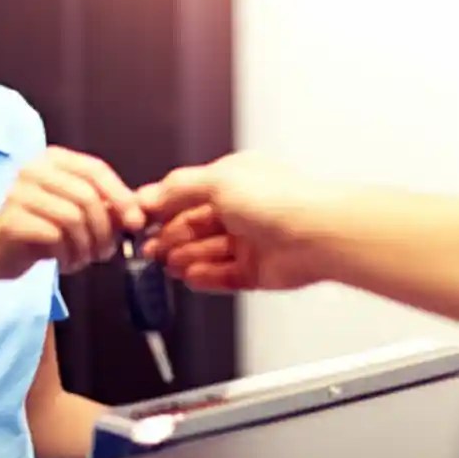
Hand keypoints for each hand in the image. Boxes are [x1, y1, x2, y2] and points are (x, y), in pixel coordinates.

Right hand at [0, 146, 146, 278]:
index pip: (96, 170)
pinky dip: (67, 255)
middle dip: (104, 230)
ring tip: (83, 259)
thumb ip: (106, 208)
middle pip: (87, 196)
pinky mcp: (11, 220)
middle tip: (104, 253)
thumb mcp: (78, 214)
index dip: (121, 196)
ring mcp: (19, 192)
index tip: (135, 223)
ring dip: (86, 247)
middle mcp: (34, 169)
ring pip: (73, 218)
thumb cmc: (42, 230)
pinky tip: (65, 262)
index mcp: (53, 159)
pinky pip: (54, 237)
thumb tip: (140, 214)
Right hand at [137, 151, 327, 290]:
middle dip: (169, 237)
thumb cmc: (281, 200)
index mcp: (232, 180)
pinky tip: (190, 277)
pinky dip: (205, 277)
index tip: (140, 219)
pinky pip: (223, 276)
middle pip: (194, 226)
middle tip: (148, 248)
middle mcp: (241, 209)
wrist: (318, 234)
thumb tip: (150, 195)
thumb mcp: (217, 181)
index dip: (162, 207)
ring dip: (184, 258)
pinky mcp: (256, 271)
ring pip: (206, 252)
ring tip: (168, 264)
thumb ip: (179, 189)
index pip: (187, 194)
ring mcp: (249, 241)